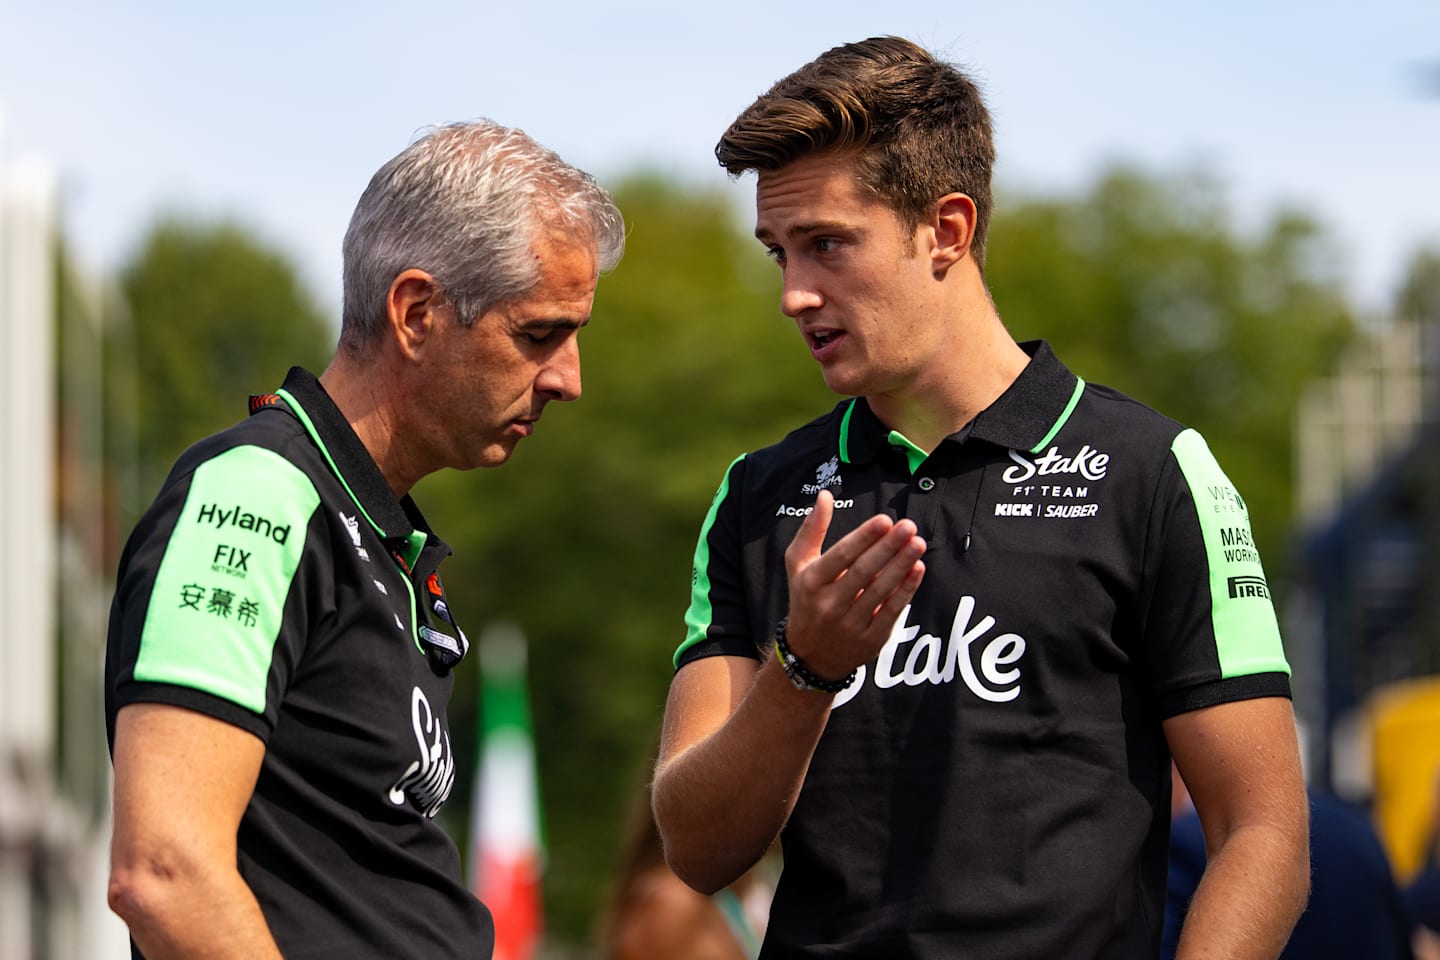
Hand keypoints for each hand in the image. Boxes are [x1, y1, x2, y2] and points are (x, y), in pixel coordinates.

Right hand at [782, 490, 926, 681]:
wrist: (809, 655)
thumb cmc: (806, 599)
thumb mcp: (798, 564)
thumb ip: (812, 529)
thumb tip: (825, 495)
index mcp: (812, 582)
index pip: (841, 556)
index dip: (864, 538)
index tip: (884, 520)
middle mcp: (829, 604)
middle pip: (864, 572)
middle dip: (888, 547)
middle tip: (909, 527)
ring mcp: (850, 624)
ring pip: (880, 591)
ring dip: (901, 565)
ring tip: (918, 543)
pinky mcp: (869, 639)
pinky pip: (891, 611)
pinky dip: (906, 590)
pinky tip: (918, 569)